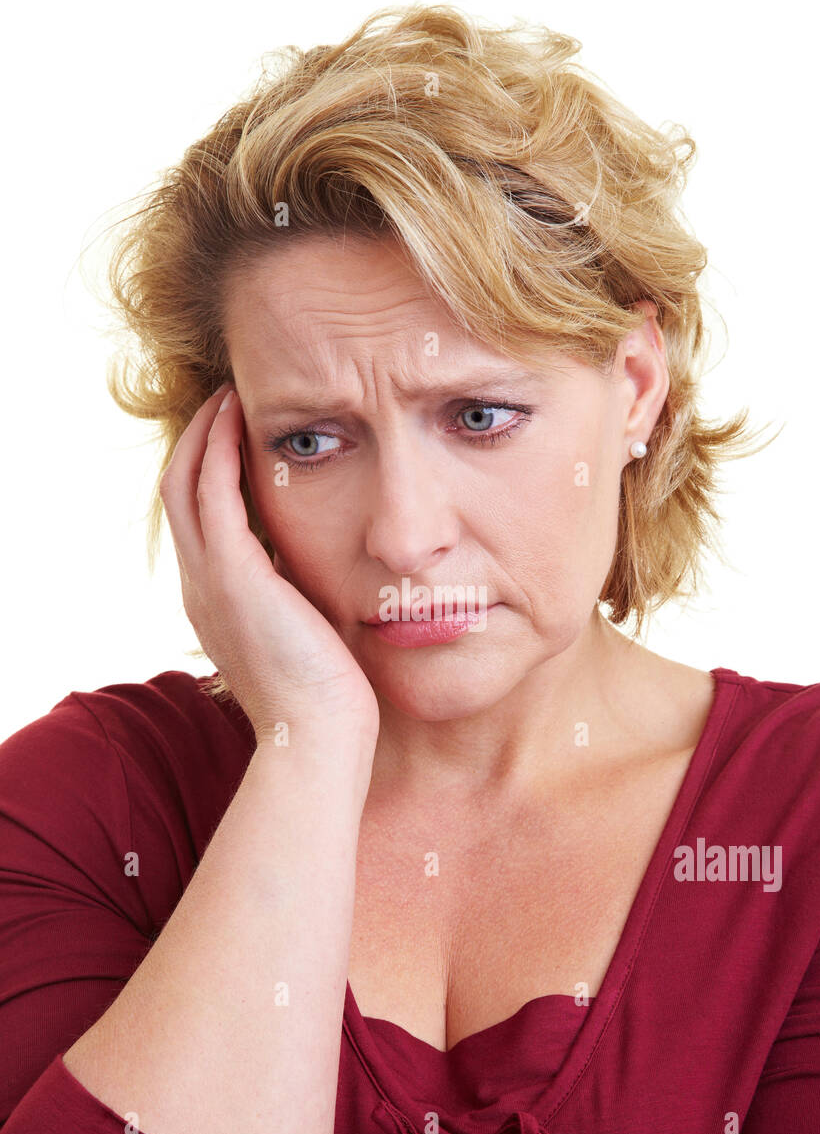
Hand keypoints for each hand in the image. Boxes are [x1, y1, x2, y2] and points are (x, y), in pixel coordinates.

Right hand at [159, 383, 379, 745]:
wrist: (318, 736)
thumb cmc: (328, 698)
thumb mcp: (306, 635)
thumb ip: (301, 597)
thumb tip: (325, 569)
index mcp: (216, 603)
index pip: (197, 520)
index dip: (209, 472)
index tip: (237, 436)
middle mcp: (200, 587)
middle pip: (177, 492)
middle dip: (198, 441)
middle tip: (227, 401)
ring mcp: (209, 581)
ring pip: (184, 483)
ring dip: (205, 433)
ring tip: (230, 397)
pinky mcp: (233, 575)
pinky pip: (212, 492)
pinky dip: (219, 448)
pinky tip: (240, 418)